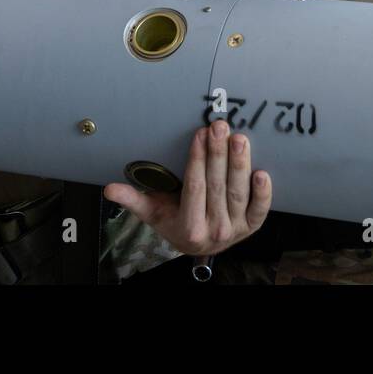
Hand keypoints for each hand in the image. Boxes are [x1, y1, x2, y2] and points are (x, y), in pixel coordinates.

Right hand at [104, 120, 272, 255]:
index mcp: (188, 227)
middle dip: (219, 154)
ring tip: (239, 138)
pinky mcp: (252, 226)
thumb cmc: (175, 222)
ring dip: (240, 165)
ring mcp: (235, 229)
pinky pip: (260, 210)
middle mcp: (214, 230)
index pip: (194, 187)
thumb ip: (133, 200)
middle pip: (217, 187)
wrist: (199, 246)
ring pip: (238, 194)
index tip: (199, 134)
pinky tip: (262, 172)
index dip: (197, 160)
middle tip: (219, 127)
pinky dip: (263, 193)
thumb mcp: (153, 213)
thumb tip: (109, 189)